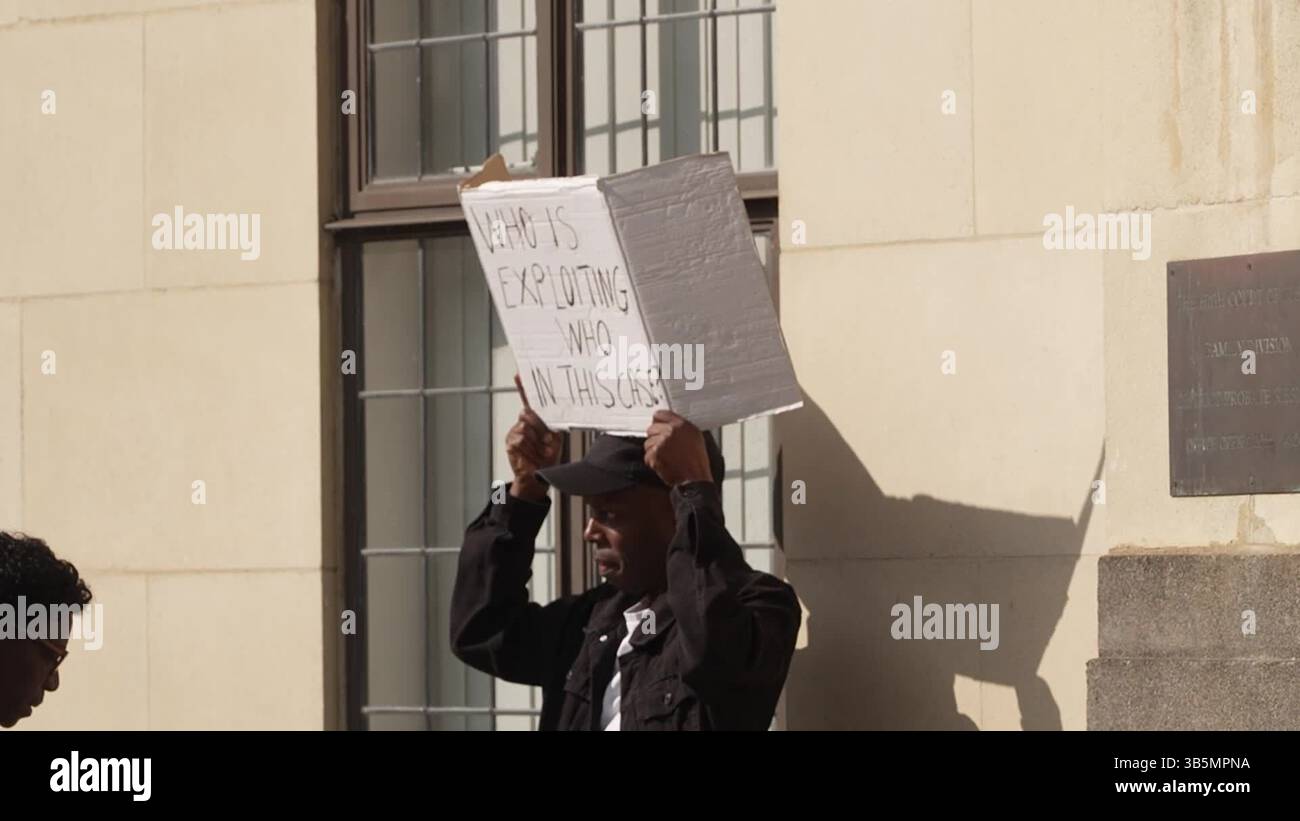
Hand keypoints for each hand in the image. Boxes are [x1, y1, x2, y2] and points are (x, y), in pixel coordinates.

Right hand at [507, 373, 560, 501]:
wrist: (539, 476)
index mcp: (535, 420)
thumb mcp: (555, 438)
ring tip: (540, 451)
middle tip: (547, 441)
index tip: (519, 375)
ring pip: (525, 427)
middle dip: (540, 427)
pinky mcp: (510, 441)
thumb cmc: (547, 457)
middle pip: (528, 413)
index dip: (523, 387)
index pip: (528, 400)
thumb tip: (548, 420)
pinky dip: (529, 448)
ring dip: (536, 441)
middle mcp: (523, 423)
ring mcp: (515, 432)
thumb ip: (552, 425)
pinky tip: (531, 454)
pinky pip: (520, 438)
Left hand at [644, 410, 712, 487]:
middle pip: (651, 429)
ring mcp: (662, 442)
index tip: (657, 427)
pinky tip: (664, 464)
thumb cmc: (697, 462)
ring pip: (648, 443)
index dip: (657, 422)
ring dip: (653, 451)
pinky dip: (653, 462)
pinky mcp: (655, 454)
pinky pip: (647, 456)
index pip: (660, 414)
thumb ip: (681, 428)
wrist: (695, 479)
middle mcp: (671, 431)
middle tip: (663, 448)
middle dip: (654, 438)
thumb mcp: (695, 437)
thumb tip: (670, 425)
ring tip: (666, 458)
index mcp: (682, 425)